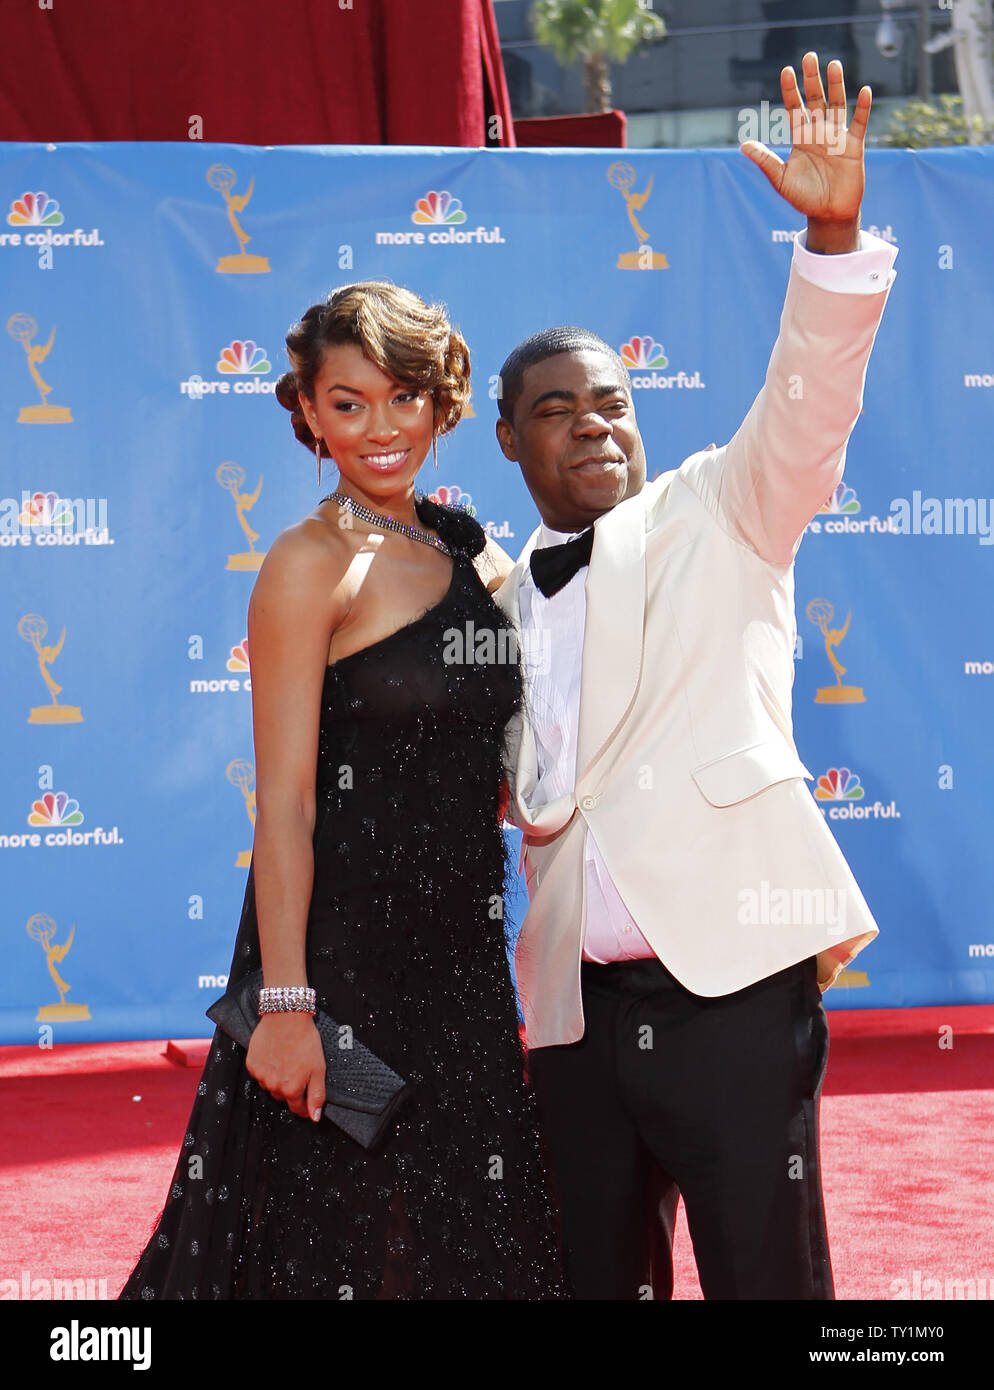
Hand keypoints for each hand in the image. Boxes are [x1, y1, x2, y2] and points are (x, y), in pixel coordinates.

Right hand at [246, 1010, 326, 1121]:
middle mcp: (274, 1086)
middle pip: (283, 1097)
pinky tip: (275, 1056)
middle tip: (298, 1071)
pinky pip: (260, 1073)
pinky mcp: (252, 1064)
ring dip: (278, 1079)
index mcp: (292, 1089)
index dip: (304, 1105)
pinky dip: (267, 1068)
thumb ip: (316, 1095)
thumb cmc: (305, 1040)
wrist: (286, 1017)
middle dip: (291, 1088)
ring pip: (271, 1086)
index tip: (307, 1100)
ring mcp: (261, 1076)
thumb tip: (315, 1116)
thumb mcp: (319, 1068)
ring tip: (286, 1060)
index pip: (298, 1108)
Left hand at [741, 53, 868, 246]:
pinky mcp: (854, 146)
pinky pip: (859, 123)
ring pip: (837, 104)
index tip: (786, 70)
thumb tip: (743, 145)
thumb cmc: (803, 197)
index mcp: (800, 138)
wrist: (828, 214)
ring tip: (834, 64)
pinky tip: (864, 91)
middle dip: (812, 79)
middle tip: (809, 56)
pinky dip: (862, 108)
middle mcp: (819, 132)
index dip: (790, 90)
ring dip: (836, 85)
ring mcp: (837, 137)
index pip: (794, 108)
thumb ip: (765, 160)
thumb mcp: (780, 179)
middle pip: (815, 100)